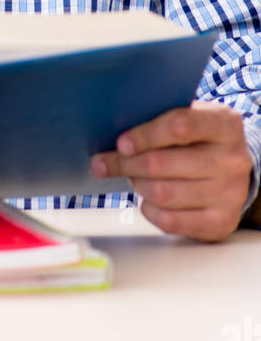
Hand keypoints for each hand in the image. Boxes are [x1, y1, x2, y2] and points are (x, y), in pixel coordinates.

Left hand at [90, 101, 254, 240]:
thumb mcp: (190, 118)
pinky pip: (170, 221)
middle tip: (107, 162)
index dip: (144, 135)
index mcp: (224, 124)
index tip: (121, 143)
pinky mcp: (221, 222)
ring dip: (137, 185)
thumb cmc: (200, 139)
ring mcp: (230, 194)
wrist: (234, 171)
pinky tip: (147, 199)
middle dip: (127, 164)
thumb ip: (159, 120)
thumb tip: (112, 138)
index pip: (179, 126)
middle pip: (162, 164)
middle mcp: (231, 160)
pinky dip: (149, 210)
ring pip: (162, 193)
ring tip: (132, 177)